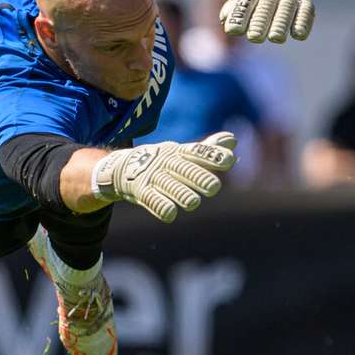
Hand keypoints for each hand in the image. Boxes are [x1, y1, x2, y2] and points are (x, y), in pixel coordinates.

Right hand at [92, 132, 237, 222]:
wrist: (122, 166)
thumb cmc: (161, 161)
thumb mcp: (182, 153)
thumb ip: (207, 149)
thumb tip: (233, 139)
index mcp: (178, 152)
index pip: (197, 152)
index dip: (212, 156)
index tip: (229, 161)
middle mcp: (167, 163)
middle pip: (184, 169)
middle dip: (199, 178)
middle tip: (214, 188)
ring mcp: (152, 176)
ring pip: (169, 186)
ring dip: (180, 193)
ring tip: (193, 203)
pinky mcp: (139, 190)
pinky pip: (150, 199)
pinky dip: (160, 206)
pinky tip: (170, 214)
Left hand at [220, 0, 313, 43]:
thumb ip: (234, 8)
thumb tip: (224, 19)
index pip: (246, 1)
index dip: (239, 16)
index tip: (232, 31)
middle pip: (266, 6)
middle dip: (260, 22)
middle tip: (254, 37)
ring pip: (286, 10)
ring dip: (281, 24)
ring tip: (275, 38)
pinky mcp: (306, 4)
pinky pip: (305, 13)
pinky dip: (302, 23)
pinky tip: (298, 35)